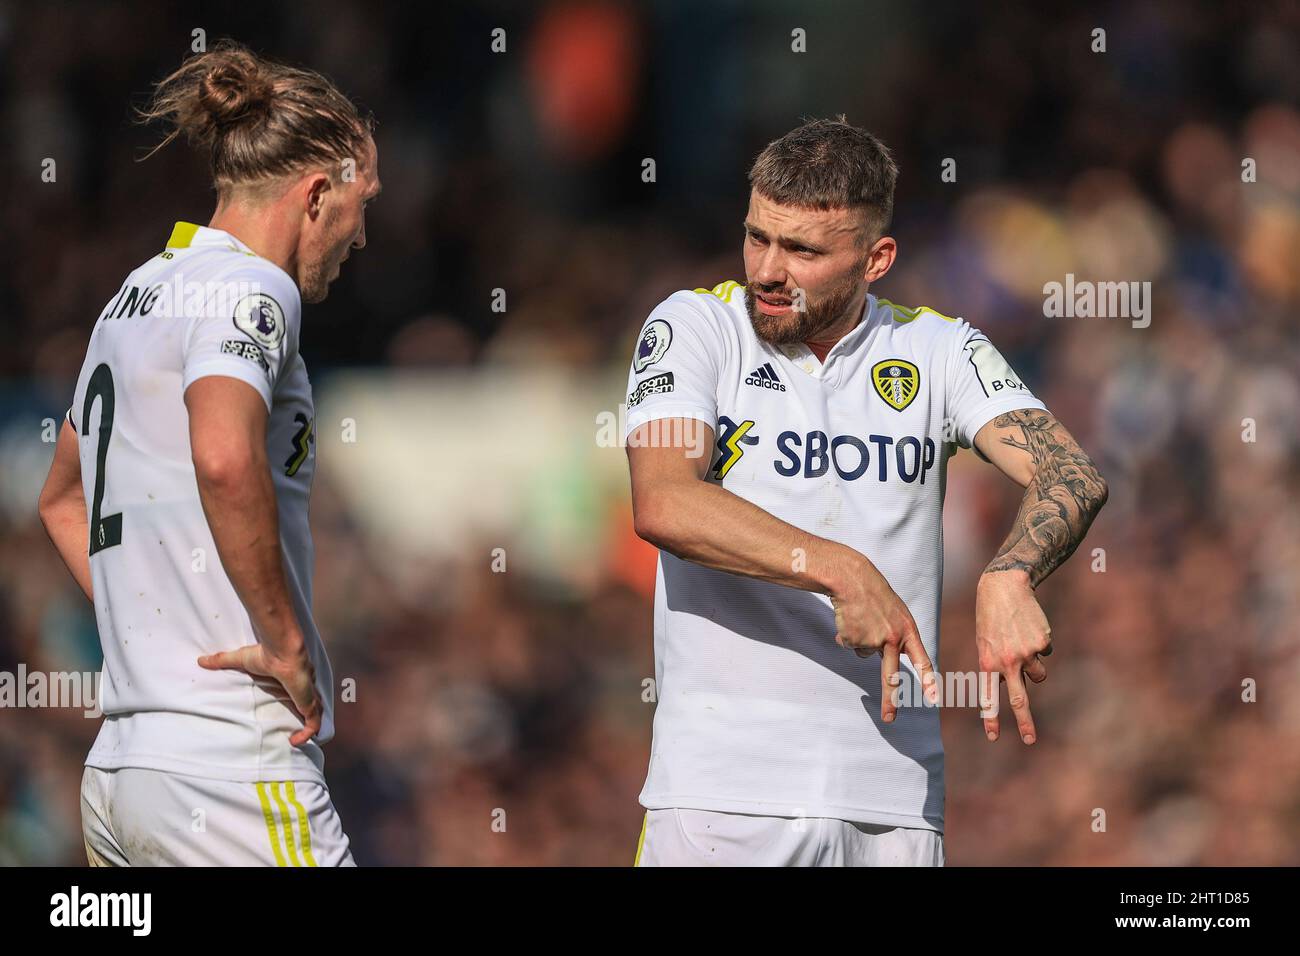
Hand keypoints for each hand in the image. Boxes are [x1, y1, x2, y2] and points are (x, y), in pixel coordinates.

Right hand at [198, 641, 321, 746]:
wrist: (281, 651)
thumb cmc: (265, 653)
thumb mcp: (240, 659)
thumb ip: (222, 661)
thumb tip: (201, 660)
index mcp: (291, 679)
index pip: (298, 693)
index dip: (296, 702)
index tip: (286, 714)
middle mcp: (302, 689)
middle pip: (310, 706)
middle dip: (306, 718)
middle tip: (293, 731)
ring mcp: (308, 697)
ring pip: (315, 716)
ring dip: (308, 729)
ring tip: (295, 740)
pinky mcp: (309, 704)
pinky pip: (313, 724)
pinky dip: (307, 734)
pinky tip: (294, 742)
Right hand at [829, 555, 937, 721]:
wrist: (851, 578)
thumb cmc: (874, 594)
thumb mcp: (894, 614)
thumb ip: (893, 636)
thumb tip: (868, 655)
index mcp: (908, 631)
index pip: (921, 660)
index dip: (927, 680)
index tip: (934, 698)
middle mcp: (892, 639)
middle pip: (890, 675)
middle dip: (889, 699)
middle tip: (889, 719)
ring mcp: (872, 640)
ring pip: (863, 652)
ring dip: (858, 639)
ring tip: (859, 618)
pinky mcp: (854, 639)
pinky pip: (849, 644)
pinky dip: (847, 634)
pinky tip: (849, 618)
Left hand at [976, 569, 1051, 744]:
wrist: (1004, 588)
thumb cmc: (990, 618)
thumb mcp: (984, 643)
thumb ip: (997, 666)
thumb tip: (1019, 685)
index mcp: (987, 662)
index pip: (989, 697)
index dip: (991, 718)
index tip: (992, 738)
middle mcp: (1007, 661)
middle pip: (1018, 699)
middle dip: (1025, 723)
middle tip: (1030, 741)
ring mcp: (1027, 653)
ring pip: (1038, 675)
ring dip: (1035, 665)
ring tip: (1022, 641)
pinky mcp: (1043, 643)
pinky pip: (1046, 653)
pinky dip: (1040, 643)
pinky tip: (1029, 627)